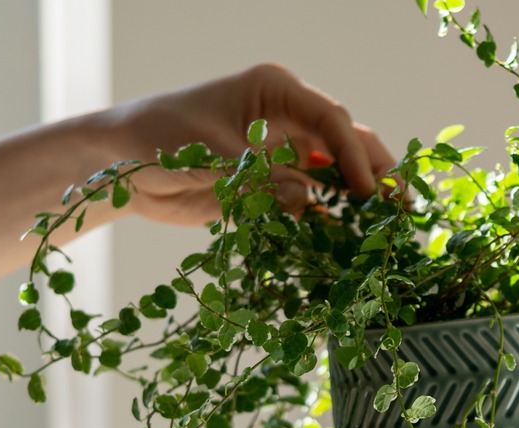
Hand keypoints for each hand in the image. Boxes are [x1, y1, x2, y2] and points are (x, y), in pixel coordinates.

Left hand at [92, 64, 396, 224]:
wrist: (118, 167)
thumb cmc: (155, 140)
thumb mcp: (207, 156)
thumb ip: (259, 179)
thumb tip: (311, 202)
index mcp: (274, 92)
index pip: (330, 119)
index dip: (354, 154)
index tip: (366, 190)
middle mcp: (286, 119)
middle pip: (346, 142)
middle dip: (375, 172)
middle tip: (400, 208)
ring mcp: (283, 153)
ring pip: (335, 174)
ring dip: (359, 200)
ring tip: (387, 229)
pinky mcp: (273, 185)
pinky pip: (311, 202)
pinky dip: (330, 221)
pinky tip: (349, 243)